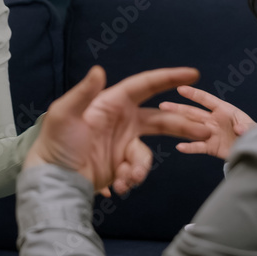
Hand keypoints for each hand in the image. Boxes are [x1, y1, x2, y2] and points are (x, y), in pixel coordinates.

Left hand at [24, 65, 207, 194]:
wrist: (53, 179)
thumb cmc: (55, 142)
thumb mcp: (65, 114)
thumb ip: (83, 93)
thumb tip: (99, 70)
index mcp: (111, 103)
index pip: (145, 86)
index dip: (168, 78)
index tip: (192, 74)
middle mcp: (121, 121)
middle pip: (160, 119)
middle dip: (182, 124)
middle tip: (204, 130)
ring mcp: (122, 143)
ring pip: (147, 153)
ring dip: (140, 167)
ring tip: (125, 177)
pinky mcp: (120, 164)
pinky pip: (136, 170)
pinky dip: (130, 178)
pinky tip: (116, 185)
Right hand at [159, 86, 256, 160]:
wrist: (254, 149)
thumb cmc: (253, 133)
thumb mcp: (253, 127)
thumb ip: (247, 127)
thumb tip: (239, 129)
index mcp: (223, 109)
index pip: (206, 99)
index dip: (194, 94)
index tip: (180, 88)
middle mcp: (213, 119)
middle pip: (193, 112)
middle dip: (178, 108)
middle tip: (163, 105)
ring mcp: (209, 133)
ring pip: (191, 127)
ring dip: (178, 124)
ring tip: (164, 120)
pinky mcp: (210, 147)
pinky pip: (198, 146)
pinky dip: (189, 147)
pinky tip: (180, 147)